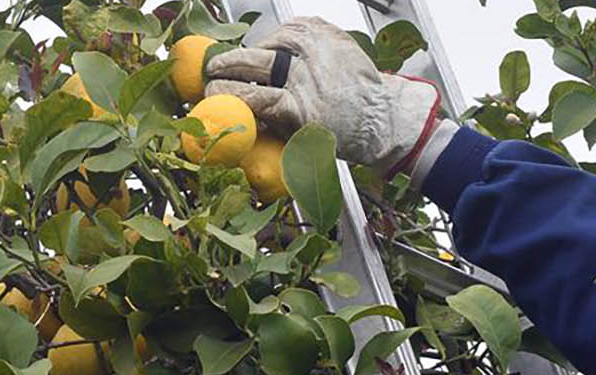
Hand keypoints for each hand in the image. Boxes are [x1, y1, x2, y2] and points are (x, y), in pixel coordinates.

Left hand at [201, 17, 446, 175]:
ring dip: (226, 81)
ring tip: (211, 89)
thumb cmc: (359, 96)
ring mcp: (302, 77)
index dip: (250, 52)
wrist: (384, 122)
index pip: (275, 35)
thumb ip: (307, 53)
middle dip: (230, 61)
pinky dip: (240, 105)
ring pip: (253, 71)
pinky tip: (227, 109)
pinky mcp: (298, 108)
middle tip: (212, 71)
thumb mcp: (338, 55)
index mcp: (317, 30)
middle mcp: (308, 47)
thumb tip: (266, 57)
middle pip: (260, 50)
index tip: (237, 62)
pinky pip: (260, 103)